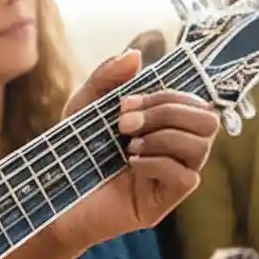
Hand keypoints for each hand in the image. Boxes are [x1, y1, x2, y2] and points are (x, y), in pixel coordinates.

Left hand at [52, 50, 219, 249]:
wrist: (49, 196)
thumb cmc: (71, 153)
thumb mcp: (83, 107)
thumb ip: (106, 79)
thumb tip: (136, 55)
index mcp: (164, 126)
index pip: (194, 102)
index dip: (167, 95)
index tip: (124, 103)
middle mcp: (175, 151)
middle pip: (208, 120)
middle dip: (169, 112)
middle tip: (125, 123)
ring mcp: (171, 178)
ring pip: (201, 146)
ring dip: (163, 137)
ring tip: (128, 145)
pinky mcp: (162, 203)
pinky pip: (186, 177)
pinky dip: (158, 163)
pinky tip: (131, 164)